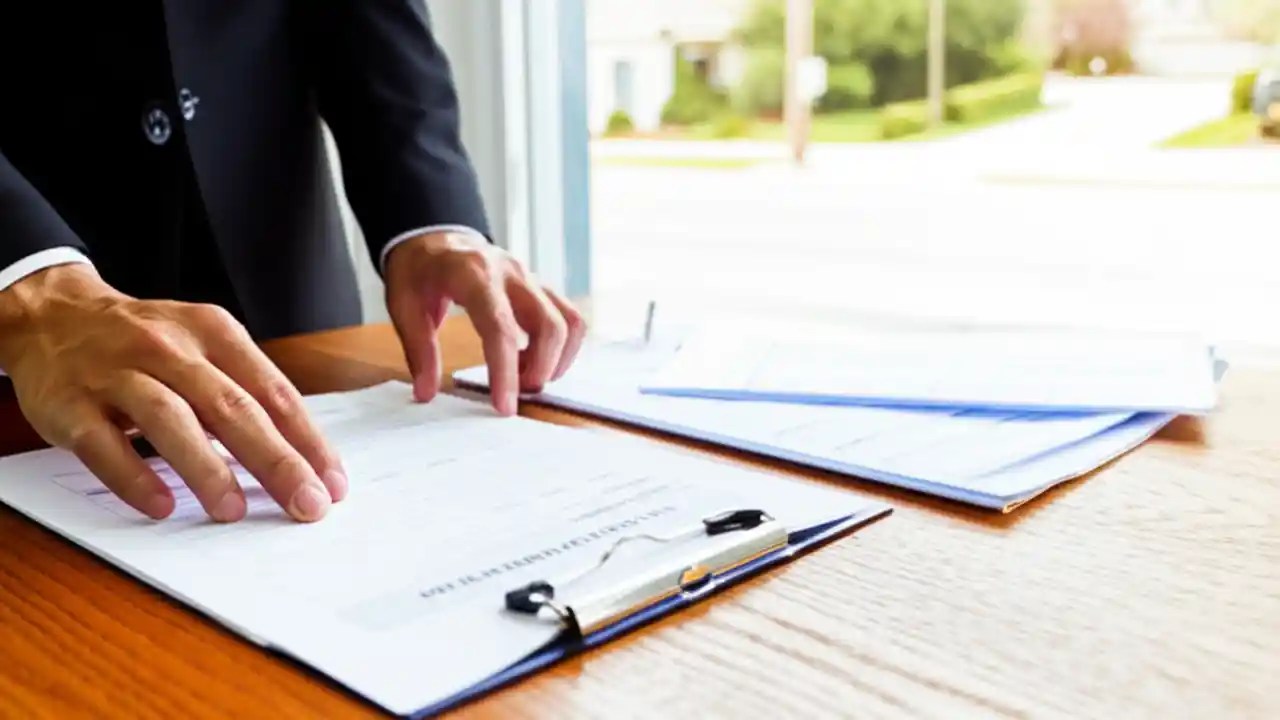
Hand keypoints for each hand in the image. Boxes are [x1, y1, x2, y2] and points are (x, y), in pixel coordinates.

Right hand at [0, 265, 345, 521]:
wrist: (54, 313)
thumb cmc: (147, 342)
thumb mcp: (204, 347)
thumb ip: (246, 393)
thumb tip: (302, 457)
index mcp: (215, 333)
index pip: (274, 392)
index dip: (308, 441)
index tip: (331, 483)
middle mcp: (169, 348)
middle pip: (232, 407)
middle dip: (275, 460)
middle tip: (305, 503)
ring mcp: (117, 374)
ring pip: (169, 418)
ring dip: (206, 467)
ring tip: (234, 509)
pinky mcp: (71, 404)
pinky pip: (103, 444)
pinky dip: (133, 476)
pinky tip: (161, 505)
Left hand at [383, 231, 585, 413]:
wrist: (434, 237)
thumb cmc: (418, 269)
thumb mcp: (403, 304)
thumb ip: (418, 349)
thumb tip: (426, 392)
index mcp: (473, 275)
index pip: (501, 328)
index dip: (506, 371)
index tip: (505, 406)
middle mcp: (510, 273)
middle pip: (549, 326)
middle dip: (541, 369)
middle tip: (517, 393)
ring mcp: (531, 277)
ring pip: (569, 321)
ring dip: (556, 359)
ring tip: (525, 377)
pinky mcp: (540, 286)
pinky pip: (569, 317)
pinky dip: (562, 346)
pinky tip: (535, 360)